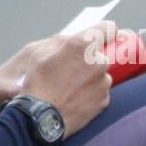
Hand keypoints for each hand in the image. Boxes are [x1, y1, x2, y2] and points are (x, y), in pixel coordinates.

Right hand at [0, 21, 119, 136]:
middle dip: (95, 56)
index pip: (108, 28)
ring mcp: (105, 82)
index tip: (105, 35)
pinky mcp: (106, 99)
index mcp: (83, 45)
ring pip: (103, 73)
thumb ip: (62, 42)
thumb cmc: (37, 84)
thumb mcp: (40, 53)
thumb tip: (76, 38)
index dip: (105, 30)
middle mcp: (99, 62)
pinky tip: (76, 96)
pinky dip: (92, 91)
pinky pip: (101, 90)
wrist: (40, 118)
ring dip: (92, 75)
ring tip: (72, 85)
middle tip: (78, 66)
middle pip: (105, 53)